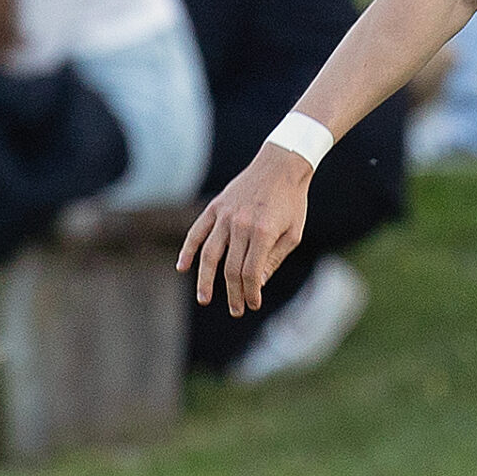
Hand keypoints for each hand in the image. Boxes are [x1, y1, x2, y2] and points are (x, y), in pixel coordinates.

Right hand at [179, 145, 314, 314]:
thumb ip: (274, 259)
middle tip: (235, 310)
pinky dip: (188, 250)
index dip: (250, 292)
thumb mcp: (293, 233)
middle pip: (230, 268)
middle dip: (232, 293)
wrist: (281, 166)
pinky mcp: (215, 207)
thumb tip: (257, 284)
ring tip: (204, 299)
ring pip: (209, 254)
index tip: (253, 304)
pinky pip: (197, 232)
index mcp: (263, 233)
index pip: (251, 272)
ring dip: (205, 279)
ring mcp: (225, 216)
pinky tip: (183, 268)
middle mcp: (240, 225)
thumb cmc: (292, 202)